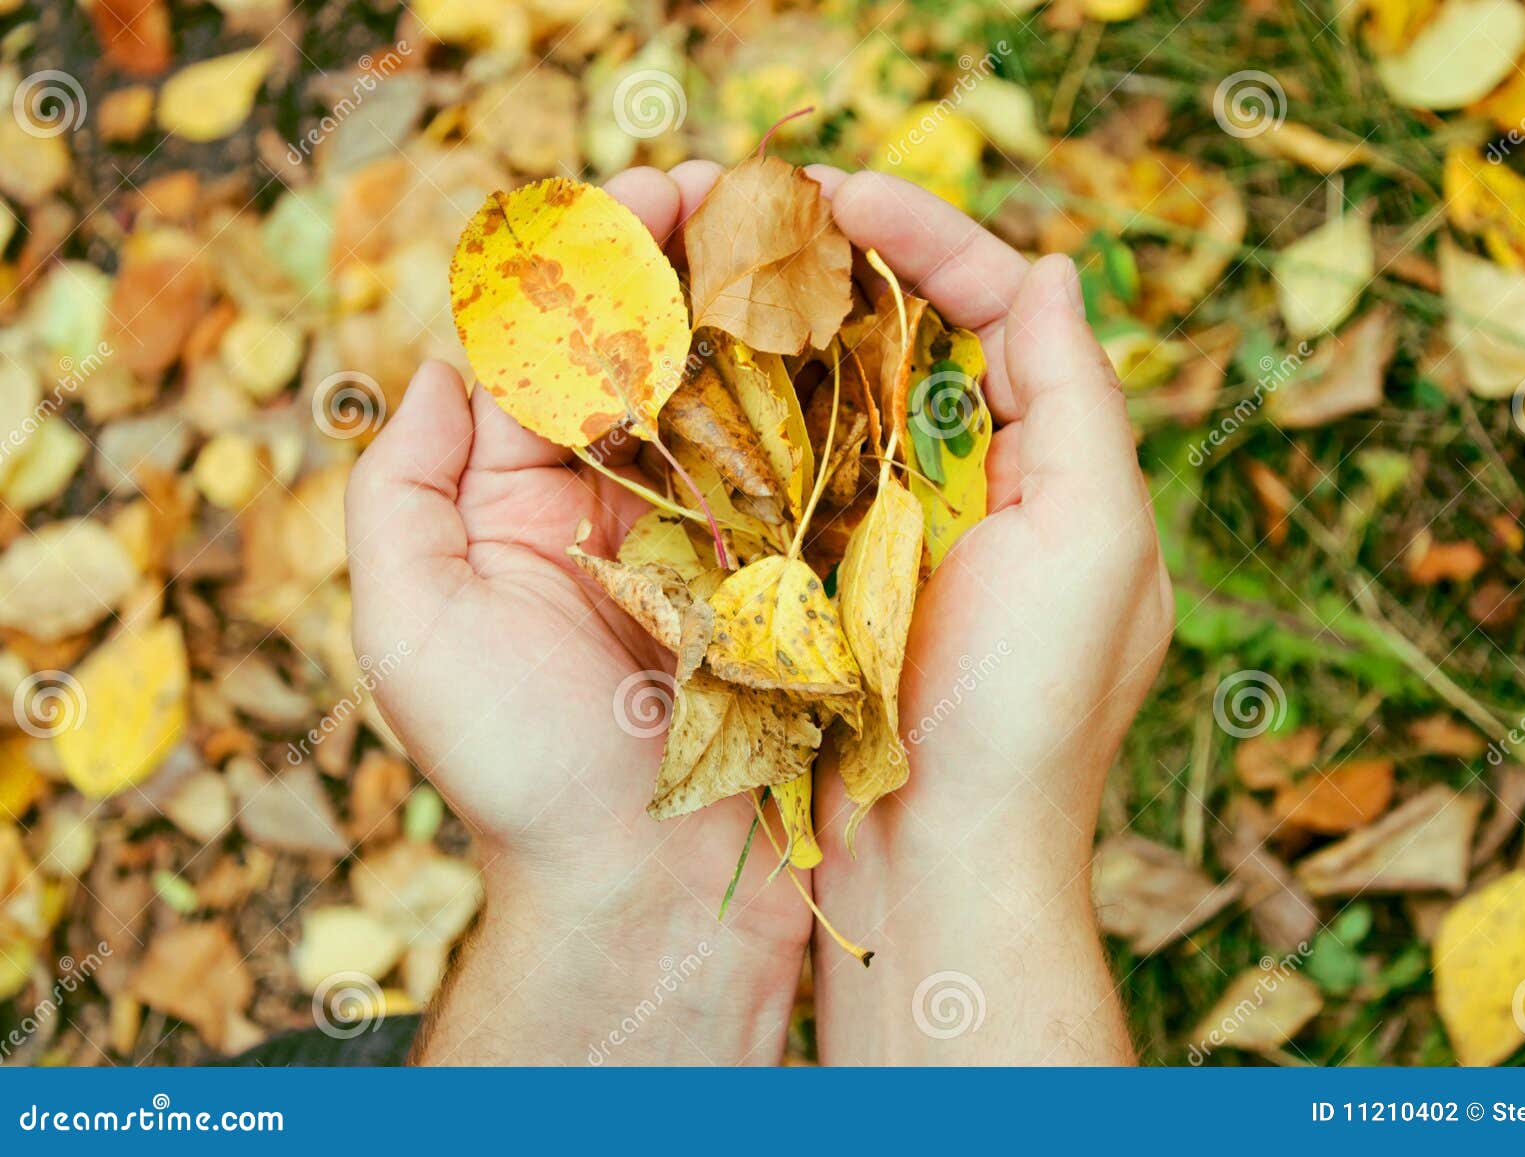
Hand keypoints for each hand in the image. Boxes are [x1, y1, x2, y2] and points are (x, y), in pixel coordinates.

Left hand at [345, 165, 812, 1064]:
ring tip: (798, 237)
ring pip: (724, 398)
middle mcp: (613, 512)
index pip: (551, 354)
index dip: (595, 264)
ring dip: (755, 309)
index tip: (651, 194)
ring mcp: (704, 543)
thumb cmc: (518, 772)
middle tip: (741, 193)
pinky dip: (811, 395)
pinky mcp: (778, 579)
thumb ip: (401, 491)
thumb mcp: (412, 631)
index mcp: (519, 509)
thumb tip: (441, 365)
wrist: (646, 894)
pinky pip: (792, 471)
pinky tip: (842, 333)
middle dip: (686, 263)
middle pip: (646, 357)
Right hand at [805, 170, 1172, 1062]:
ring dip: (787, 324)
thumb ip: (1078, 399)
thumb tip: (1050, 268)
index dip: (928, 234)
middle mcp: (973, 484)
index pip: (995, 308)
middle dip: (843, 263)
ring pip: (839, 392)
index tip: (841, 190)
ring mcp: (892, 530)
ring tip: (720, 264)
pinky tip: (697, 369)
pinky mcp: (821, 575)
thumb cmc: (1031, 710)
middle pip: (909, 336)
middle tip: (762, 209)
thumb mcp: (1094, 542)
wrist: (940, 860)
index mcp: (1048, 463)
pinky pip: (785, 469)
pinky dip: (748, 412)